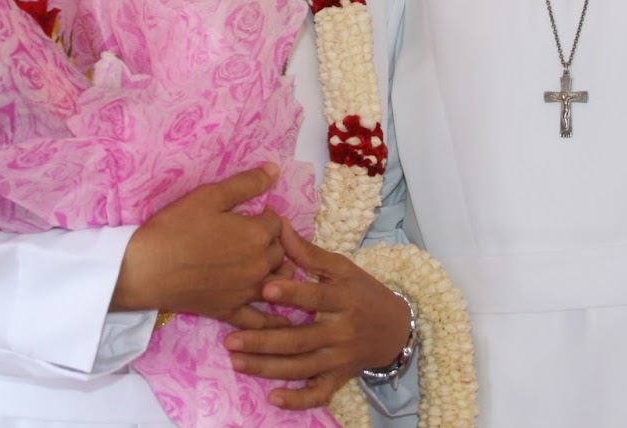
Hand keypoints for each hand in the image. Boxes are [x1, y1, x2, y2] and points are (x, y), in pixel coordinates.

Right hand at [111, 163, 288, 329]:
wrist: (145, 270)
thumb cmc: (175, 228)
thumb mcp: (210, 196)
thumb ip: (246, 183)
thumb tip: (275, 169)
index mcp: (256, 235)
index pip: (277, 223)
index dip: (266, 216)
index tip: (252, 214)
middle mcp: (259, 265)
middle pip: (280, 251)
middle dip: (272, 241)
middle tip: (253, 236)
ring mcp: (246, 291)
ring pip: (279, 282)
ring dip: (279, 272)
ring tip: (267, 265)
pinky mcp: (231, 311)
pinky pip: (261, 320)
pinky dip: (275, 322)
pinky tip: (285, 323)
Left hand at [224, 219, 413, 409]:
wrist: (395, 328)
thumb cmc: (363, 292)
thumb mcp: (342, 268)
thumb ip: (309, 252)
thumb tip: (278, 225)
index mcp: (343, 299)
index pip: (316, 297)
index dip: (293, 293)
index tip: (266, 288)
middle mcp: (341, 332)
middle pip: (300, 340)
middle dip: (264, 341)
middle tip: (230, 339)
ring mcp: (339, 358)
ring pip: (302, 368)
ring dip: (267, 368)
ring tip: (236, 361)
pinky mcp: (339, 378)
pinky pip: (319, 393)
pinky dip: (298, 400)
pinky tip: (273, 398)